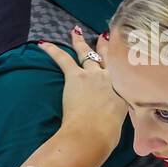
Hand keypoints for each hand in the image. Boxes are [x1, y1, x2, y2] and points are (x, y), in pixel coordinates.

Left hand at [36, 27, 126, 155]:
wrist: (93, 134)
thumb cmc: (106, 133)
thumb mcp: (121, 121)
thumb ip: (118, 112)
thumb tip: (113, 118)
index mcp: (124, 89)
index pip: (125, 69)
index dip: (123, 59)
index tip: (123, 52)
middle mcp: (112, 77)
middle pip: (108, 56)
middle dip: (105, 45)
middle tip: (104, 36)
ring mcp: (93, 75)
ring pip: (86, 53)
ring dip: (80, 42)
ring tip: (75, 33)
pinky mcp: (75, 77)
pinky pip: (63, 59)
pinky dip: (52, 50)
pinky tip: (43, 44)